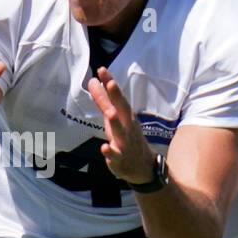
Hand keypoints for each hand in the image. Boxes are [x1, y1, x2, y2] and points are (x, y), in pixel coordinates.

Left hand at [87, 66, 154, 184]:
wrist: (143, 167)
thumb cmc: (126, 138)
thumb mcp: (115, 117)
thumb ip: (104, 100)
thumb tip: (94, 81)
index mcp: (125, 116)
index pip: (117, 97)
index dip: (110, 84)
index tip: (102, 70)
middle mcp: (127, 127)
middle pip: (122, 110)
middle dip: (117, 97)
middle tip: (111, 83)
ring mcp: (125, 143)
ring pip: (120, 131)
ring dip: (115, 122)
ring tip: (109, 113)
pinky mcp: (120, 159)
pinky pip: (115, 155)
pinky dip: (110, 152)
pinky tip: (104, 148)